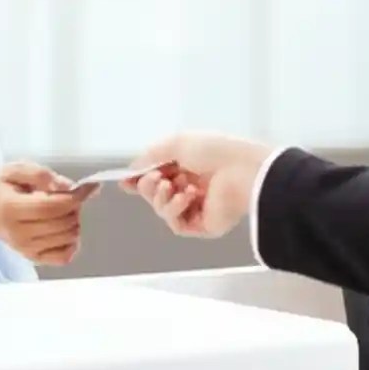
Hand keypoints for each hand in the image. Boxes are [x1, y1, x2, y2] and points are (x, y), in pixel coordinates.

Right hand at [0, 161, 95, 265]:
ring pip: (68, 238)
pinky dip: (72, 244)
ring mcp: (26, 249)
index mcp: (12, 209)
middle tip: (67, 196)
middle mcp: (19, 234)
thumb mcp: (15, 170)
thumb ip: (42, 175)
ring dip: (74, 222)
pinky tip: (65, 230)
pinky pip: (63, 257)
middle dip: (75, 207)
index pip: (51, 207)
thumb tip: (69, 187)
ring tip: (61, 211)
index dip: (75, 197)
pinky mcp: (32, 258)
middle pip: (63, 223)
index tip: (88, 187)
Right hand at [120, 133, 271, 237]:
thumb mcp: (175, 144)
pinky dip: (174, 210)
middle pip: (157, 195)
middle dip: (149, 188)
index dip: (140, 180)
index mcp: (191, 165)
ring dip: (160, 199)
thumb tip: (131, 171)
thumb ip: (149, 157)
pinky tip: (185, 196)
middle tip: (154, 179)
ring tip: (170, 187)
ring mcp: (200, 207)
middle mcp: (194, 186)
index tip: (126, 181)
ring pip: (164, 210)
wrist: (242, 170)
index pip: (158, 176)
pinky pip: (177, 224)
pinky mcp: (205, 225)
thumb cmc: (215, 151)